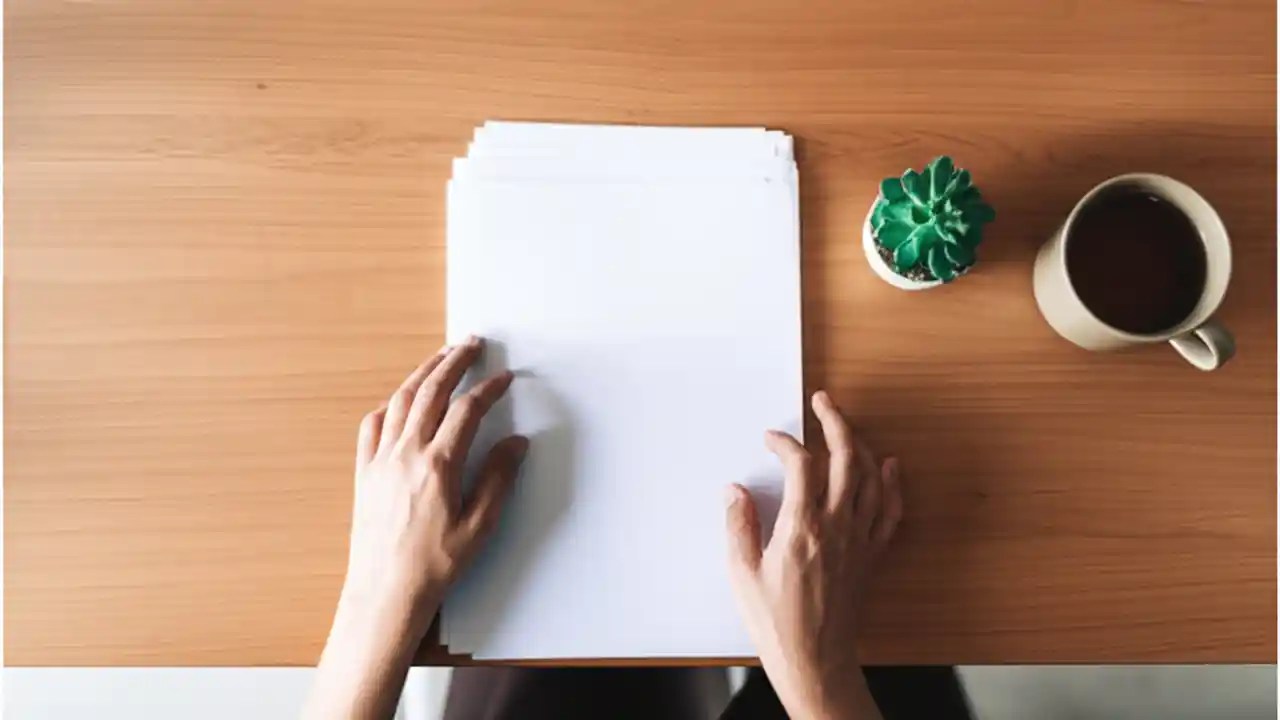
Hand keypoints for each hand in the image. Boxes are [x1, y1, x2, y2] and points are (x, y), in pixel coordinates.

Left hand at [339, 337, 526, 632]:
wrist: (385, 592)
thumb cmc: (433, 565)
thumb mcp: (479, 526)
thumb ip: (498, 479)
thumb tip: (515, 444)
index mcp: (438, 465)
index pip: (467, 410)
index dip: (488, 389)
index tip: (503, 378)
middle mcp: (405, 454)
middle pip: (431, 391)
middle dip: (454, 362)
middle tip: (472, 344)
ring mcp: (381, 460)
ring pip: (401, 400)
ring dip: (422, 373)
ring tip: (440, 357)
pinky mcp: (365, 473)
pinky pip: (373, 425)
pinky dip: (390, 404)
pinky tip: (399, 400)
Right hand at [725, 390, 902, 719]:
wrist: (815, 661)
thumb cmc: (777, 623)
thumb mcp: (742, 574)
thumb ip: (739, 526)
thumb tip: (735, 492)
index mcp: (802, 529)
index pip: (800, 465)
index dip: (786, 442)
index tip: (772, 438)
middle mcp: (837, 528)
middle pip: (846, 459)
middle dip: (835, 422)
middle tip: (822, 402)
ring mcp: (859, 540)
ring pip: (871, 478)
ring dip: (860, 445)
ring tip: (845, 427)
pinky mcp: (872, 555)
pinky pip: (890, 511)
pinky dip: (892, 484)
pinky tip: (889, 466)